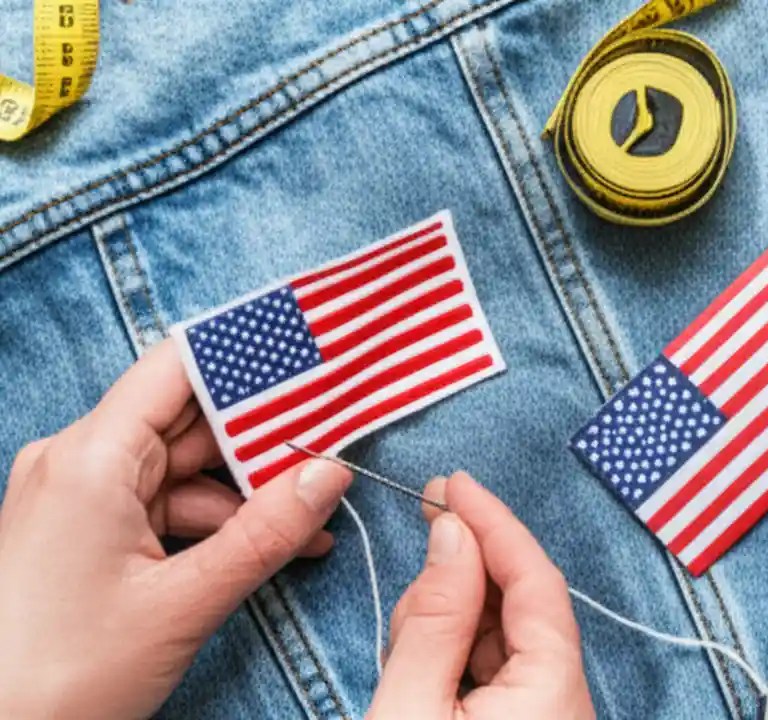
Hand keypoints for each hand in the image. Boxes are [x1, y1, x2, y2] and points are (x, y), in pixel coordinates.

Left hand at [0, 340, 352, 718]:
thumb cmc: (56, 678)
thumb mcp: (183, 603)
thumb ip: (267, 532)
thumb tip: (329, 473)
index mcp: (90, 458)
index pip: (180, 369)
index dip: (248, 357)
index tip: (311, 351)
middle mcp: (77, 462)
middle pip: (188, 419)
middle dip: (264, 435)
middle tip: (334, 440)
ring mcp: (77, 497)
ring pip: (181, 467)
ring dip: (246, 490)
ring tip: (312, 519)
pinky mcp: (81, 531)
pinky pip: (161, 503)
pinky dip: (214, 520)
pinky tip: (267, 545)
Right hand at [369, 472, 594, 719]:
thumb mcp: (409, 710)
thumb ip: (433, 621)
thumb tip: (451, 536)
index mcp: (553, 689)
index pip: (536, 580)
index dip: (494, 524)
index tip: (452, 484)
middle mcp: (566, 701)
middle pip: (525, 605)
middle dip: (472, 562)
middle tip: (429, 513)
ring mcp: (547, 717)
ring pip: (509, 638)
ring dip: (459, 611)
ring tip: (406, 624)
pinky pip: (500, 674)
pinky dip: (460, 650)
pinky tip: (420, 652)